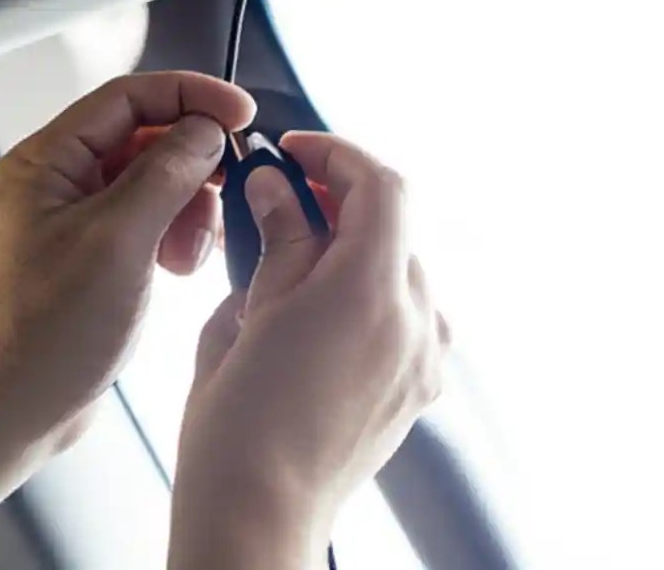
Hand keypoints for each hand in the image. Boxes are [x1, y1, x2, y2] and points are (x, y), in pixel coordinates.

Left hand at [0, 72, 254, 546]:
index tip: (240, 114)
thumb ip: (166, 173)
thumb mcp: (119, 241)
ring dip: (183, 207)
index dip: (190, 96)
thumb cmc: (41, 336)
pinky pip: (135, 228)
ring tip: (191, 252)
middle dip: (190, 164)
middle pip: (139, 140)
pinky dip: (166, 238)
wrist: (0, 413)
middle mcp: (49, 187)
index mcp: (44, 165)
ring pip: (143, 186)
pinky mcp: (79, 264)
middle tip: (229, 189)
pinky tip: (176, 268)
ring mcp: (63, 227)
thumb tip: (203, 131)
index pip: (127, 97)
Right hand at [169, 132, 446, 569]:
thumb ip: (278, 239)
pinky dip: (366, 292)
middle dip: (339, 200)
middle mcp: (415, 322)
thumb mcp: (245, 313)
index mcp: (370, 293)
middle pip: (392, 226)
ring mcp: (424, 359)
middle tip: (282, 197)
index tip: (297, 150)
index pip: (381, 186)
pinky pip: (403, 315)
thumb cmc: (239, 427)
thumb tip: (278, 190)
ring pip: (399, 269)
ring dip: (354, 248)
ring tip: (292, 260)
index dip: (337, 153)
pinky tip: (315, 311)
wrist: (259, 514)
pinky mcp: (418, 387)